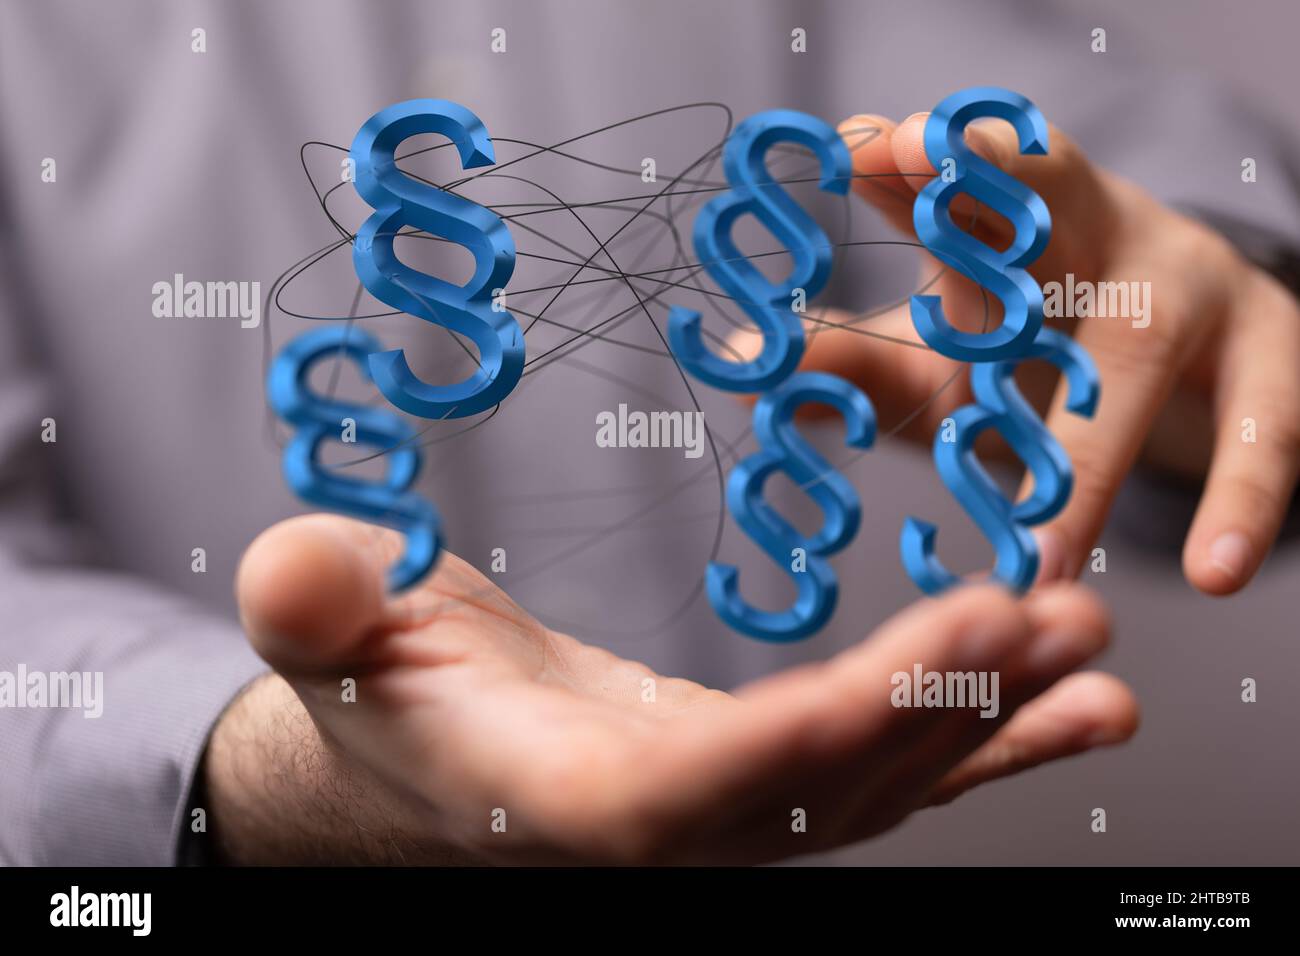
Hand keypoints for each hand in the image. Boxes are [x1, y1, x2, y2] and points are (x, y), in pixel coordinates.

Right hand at [206, 514, 1136, 864]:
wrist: (415, 744)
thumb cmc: (372, 689)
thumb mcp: (325, 637)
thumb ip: (314, 609)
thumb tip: (298, 570)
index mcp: (558, 798)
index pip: (689, 795)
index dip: (795, 747)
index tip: (906, 672)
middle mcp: (663, 830)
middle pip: (816, 794)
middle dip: (933, 717)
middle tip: (1047, 627)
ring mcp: (723, 814)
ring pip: (870, 789)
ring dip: (983, 723)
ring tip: (1090, 651)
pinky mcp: (757, 778)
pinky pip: (880, 769)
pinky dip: (980, 741)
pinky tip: (1070, 703)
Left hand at [784, 111, 1299, 593]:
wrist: (1183, 349)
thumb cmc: (1031, 349)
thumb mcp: (938, 357)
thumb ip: (850, 358)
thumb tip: (736, 363)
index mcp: (1008, 221)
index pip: (951, 173)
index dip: (909, 157)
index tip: (861, 145)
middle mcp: (1098, 229)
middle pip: (1050, 193)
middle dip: (991, 182)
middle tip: (922, 168)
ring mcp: (1189, 285)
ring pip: (1140, 345)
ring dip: (1090, 456)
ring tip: (1040, 557)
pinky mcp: (1268, 353)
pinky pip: (1267, 425)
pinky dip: (1242, 498)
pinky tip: (1214, 574)